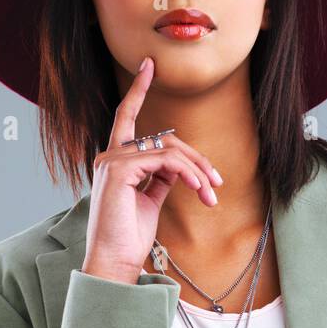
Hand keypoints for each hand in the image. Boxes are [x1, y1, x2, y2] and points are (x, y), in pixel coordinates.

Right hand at [83, 56, 223, 284]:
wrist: (115, 262)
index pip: (126, 117)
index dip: (137, 90)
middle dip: (196, 159)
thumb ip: (159, 178)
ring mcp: (110, 162)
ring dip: (197, 170)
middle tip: (217, 183)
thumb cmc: (130, 237)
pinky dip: (187, 172)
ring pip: (167, 149)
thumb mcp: (149, 202)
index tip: (149, 66)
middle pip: (162, 138)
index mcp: (114, 161)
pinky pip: (164, 160)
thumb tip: (178, 167)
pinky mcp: (117, 171)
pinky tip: (198, 189)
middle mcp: (109, 157)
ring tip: (211, 194)